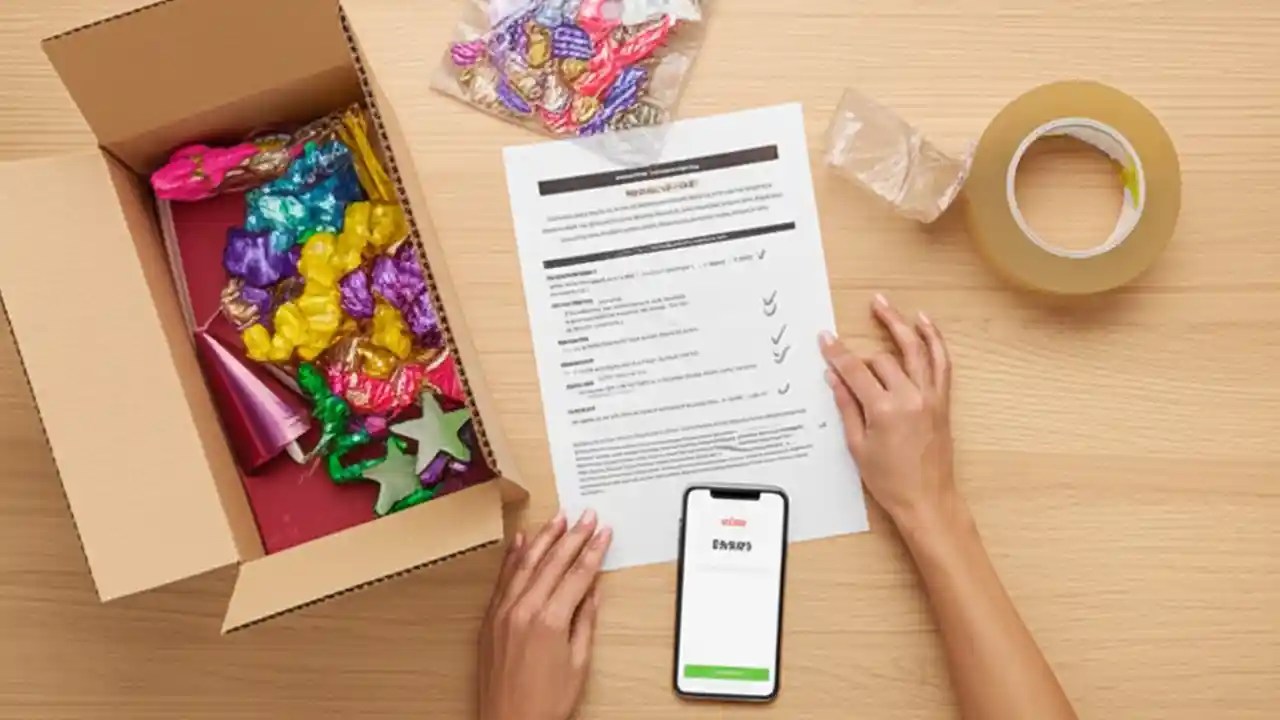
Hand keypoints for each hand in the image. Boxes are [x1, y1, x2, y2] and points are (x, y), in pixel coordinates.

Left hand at [478, 510, 612, 719]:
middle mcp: (524, 610)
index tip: (604, 533)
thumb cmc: (546, 703)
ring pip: (526, 563)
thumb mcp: (579, 664)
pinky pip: (502, 578)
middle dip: (574, 536)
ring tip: (559, 518)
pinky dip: (513, 557)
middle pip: (554, 562)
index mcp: (551, 621)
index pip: (578, 574)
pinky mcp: (489, 618)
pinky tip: (521, 540)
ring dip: (544, 538)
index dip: (594, 551)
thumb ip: (585, 621)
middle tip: (588, 516)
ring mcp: (503, 612)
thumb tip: (592, 591)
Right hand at [819, 294, 958, 529]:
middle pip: (882, 360)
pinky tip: (924, 323)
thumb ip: (847, 406)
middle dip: (860, 355)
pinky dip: (934, 340)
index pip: (855, 371)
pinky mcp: (942, 400)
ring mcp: (930, 396)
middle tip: (842, 345)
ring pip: (916, 349)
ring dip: (900, 324)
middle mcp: (910, 397)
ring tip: (883, 304)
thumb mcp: (857, 446)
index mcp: (885, 409)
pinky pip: (941, 362)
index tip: (824, 339)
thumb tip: (834, 378)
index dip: (837, 353)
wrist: (927, 499)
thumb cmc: (890, 481)